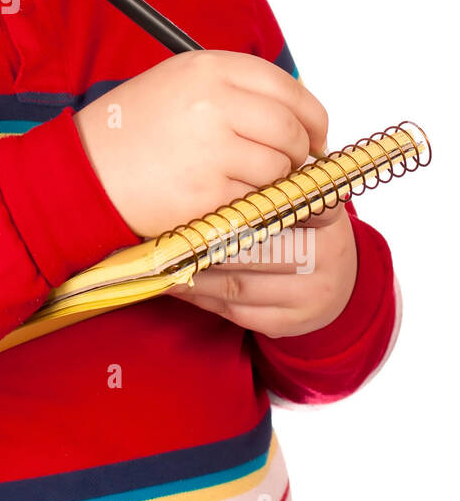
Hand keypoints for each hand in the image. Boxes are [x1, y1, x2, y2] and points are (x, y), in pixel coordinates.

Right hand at [73, 50, 329, 239]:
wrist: (82, 174)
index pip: (287, 87)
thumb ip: (231, 91)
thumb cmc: (127, 133)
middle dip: (302, 154)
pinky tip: (232, 203)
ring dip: (276, 184)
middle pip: (291, 129)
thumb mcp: (176, 86)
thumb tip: (291, 114)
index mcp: (207, 68)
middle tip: (294, 168)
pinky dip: (254, 207)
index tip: (316, 136)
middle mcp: (213, 102)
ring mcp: (212, 148)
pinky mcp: (208, 193)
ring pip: (279, 169)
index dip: (312, 116)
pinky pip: (257, 201)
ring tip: (249, 185)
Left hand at [167, 202, 357, 338]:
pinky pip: (236, 311)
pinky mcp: (289, 323)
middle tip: (168, 232)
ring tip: (161, 261)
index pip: (299, 201)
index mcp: (327, 218)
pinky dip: (201, 297)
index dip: (257, 200)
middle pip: (255, 248)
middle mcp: (324, 257)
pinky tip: (177, 284)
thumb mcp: (304, 205)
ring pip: (238, 284)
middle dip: (206, 242)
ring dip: (193, 274)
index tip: (213, 192)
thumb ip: (274, 190)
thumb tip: (213, 177)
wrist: (339, 285)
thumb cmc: (305, 233)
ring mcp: (309, 295)